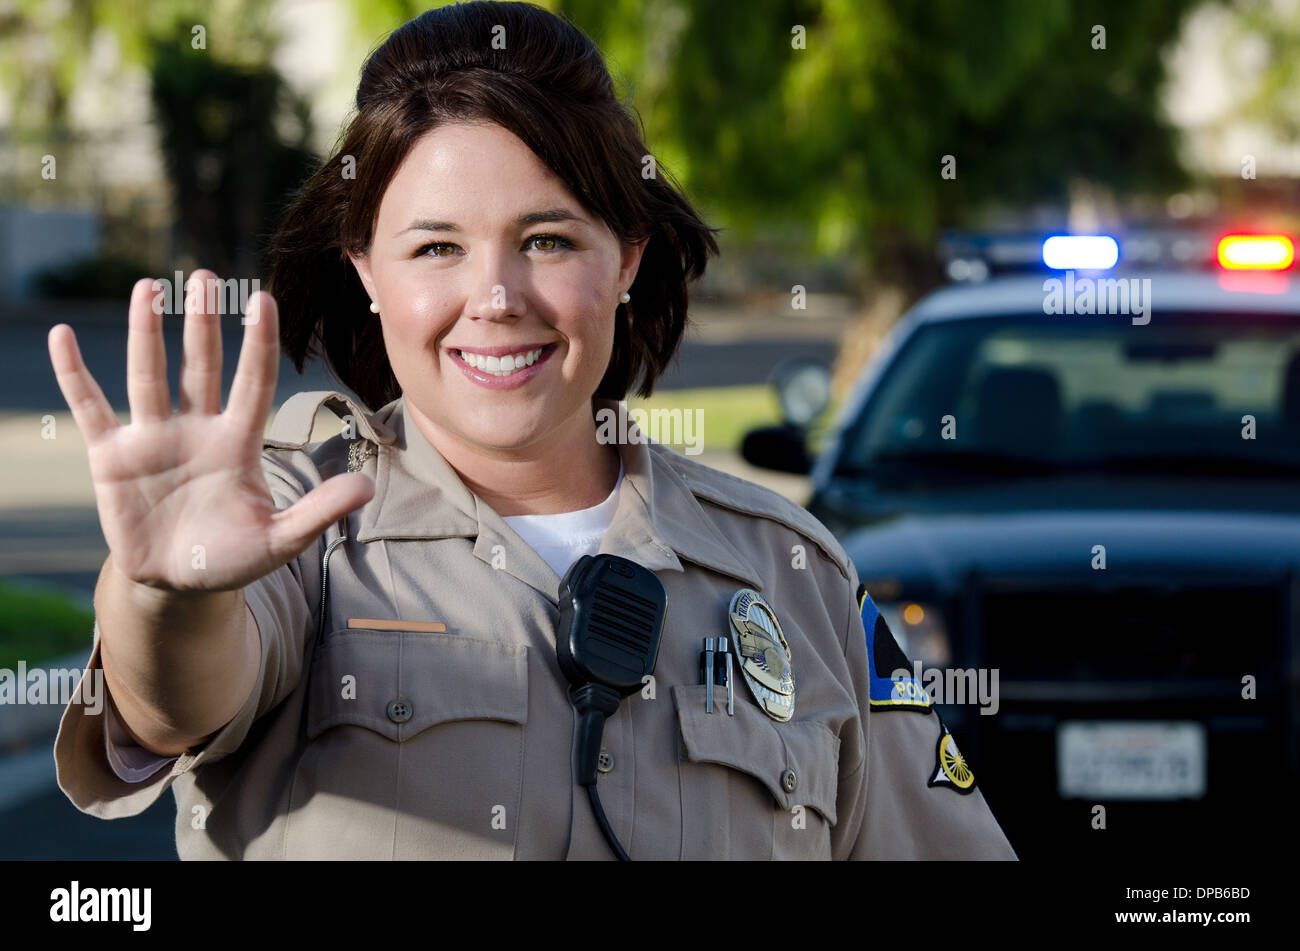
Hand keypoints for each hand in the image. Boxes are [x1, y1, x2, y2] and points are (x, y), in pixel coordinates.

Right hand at [48, 272, 373, 591]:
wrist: (178, 584)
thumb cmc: (232, 555)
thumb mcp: (280, 539)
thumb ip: (319, 511)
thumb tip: (367, 486)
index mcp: (238, 443)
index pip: (252, 383)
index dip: (258, 344)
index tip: (264, 300)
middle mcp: (195, 430)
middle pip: (200, 367)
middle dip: (202, 324)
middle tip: (205, 277)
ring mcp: (152, 438)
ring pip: (148, 376)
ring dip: (146, 333)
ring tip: (149, 288)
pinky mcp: (111, 456)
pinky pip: (90, 407)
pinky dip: (73, 374)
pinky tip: (62, 336)